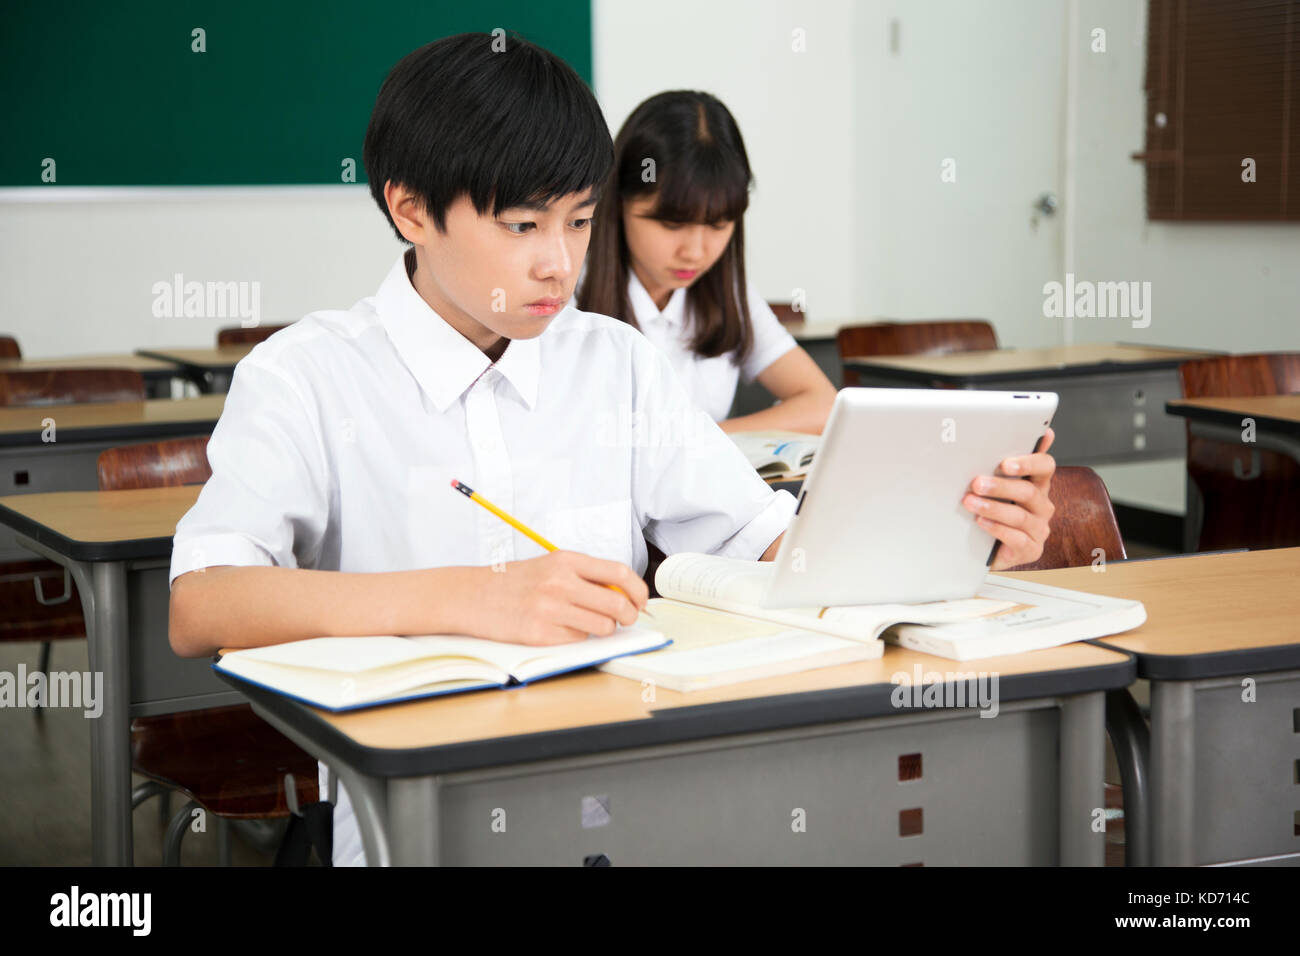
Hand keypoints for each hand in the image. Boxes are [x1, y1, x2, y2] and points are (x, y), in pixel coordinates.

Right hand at [476, 550, 648, 645]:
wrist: (471, 596)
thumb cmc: (513, 582)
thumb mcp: (550, 566)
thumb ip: (584, 576)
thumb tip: (623, 595)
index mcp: (565, 560)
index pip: (620, 574)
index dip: (638, 590)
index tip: (641, 601)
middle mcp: (560, 582)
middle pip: (617, 605)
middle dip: (629, 616)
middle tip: (626, 619)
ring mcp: (550, 609)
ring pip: (603, 628)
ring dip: (604, 630)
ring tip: (588, 624)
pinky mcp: (541, 634)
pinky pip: (579, 640)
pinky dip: (578, 638)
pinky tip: (561, 629)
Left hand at [963, 427, 1056, 570]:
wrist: (986, 548)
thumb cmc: (994, 512)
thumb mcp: (998, 486)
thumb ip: (1007, 463)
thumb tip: (1028, 434)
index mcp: (1038, 485)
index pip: (1045, 467)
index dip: (1028, 463)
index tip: (1005, 463)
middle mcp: (1042, 506)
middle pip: (1029, 492)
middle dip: (1001, 487)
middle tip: (977, 483)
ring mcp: (1039, 529)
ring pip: (1020, 516)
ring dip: (993, 508)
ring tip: (970, 503)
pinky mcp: (1031, 549)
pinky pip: (1017, 538)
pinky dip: (997, 529)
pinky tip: (981, 523)